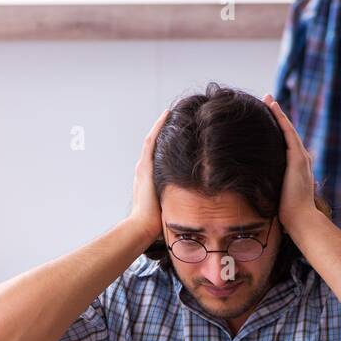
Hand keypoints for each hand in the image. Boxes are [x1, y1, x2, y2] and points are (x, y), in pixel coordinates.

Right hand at [127, 108, 170, 244]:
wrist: (143, 228)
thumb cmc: (156, 225)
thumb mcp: (170, 209)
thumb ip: (179, 204)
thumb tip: (197, 208)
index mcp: (149, 181)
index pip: (158, 158)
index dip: (167, 146)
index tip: (178, 135)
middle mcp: (143, 171)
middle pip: (155, 146)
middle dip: (164, 132)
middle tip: (175, 117)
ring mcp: (143, 167)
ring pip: (153, 140)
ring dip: (162, 126)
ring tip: (172, 112)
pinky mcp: (145, 166)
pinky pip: (152, 141)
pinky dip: (158, 127)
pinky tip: (167, 115)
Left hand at [262, 95, 318, 242]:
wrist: (301, 220)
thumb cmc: (288, 215)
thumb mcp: (277, 198)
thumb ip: (272, 190)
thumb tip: (257, 192)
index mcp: (297, 169)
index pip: (286, 145)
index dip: (278, 131)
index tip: (268, 120)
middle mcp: (302, 160)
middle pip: (288, 133)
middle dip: (278, 117)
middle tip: (268, 101)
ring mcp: (301, 158)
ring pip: (288, 130)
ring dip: (279, 114)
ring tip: (269, 100)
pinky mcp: (298, 159)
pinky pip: (288, 133)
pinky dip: (281, 119)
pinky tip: (273, 108)